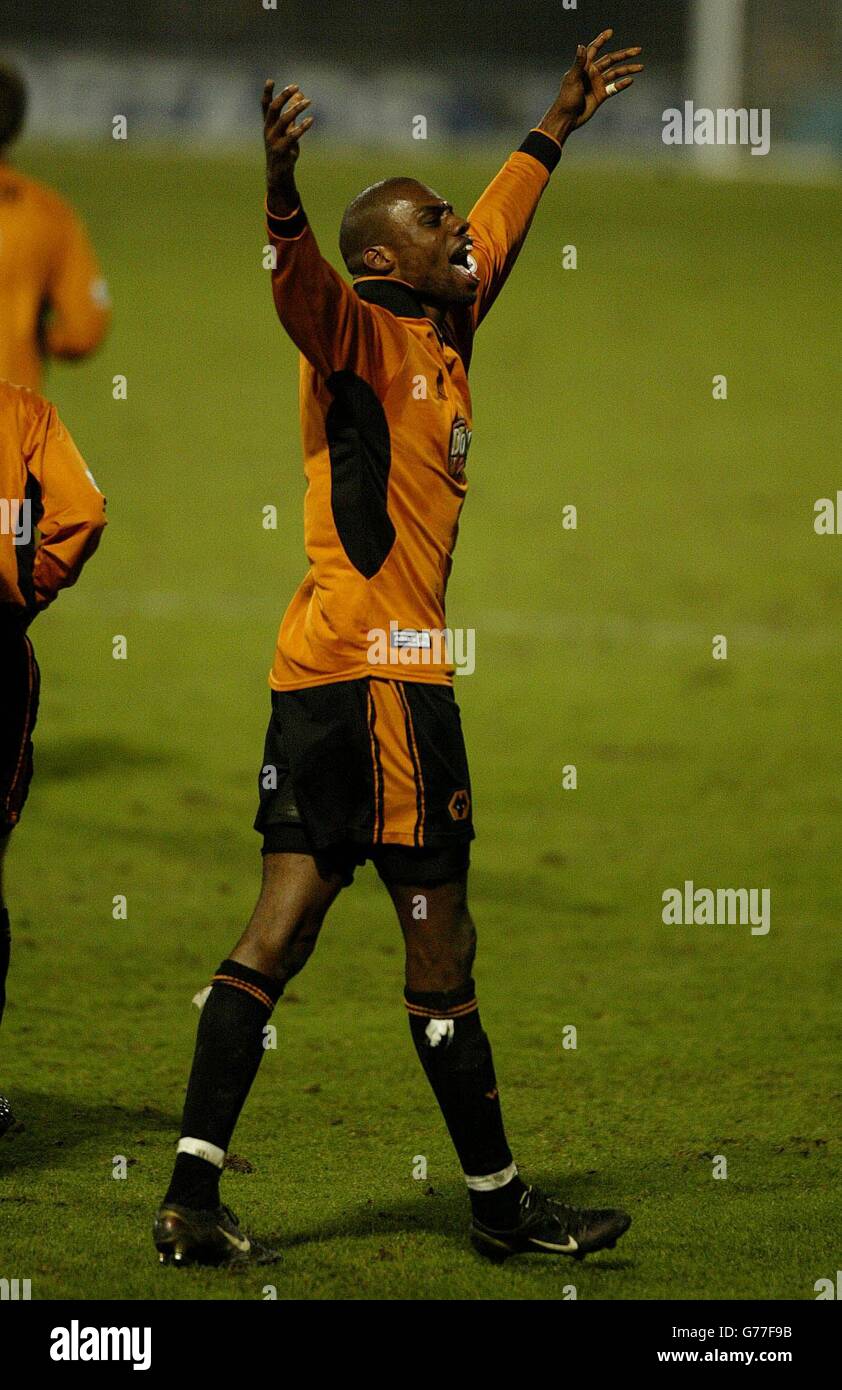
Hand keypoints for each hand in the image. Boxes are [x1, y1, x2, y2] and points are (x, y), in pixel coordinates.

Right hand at [262, 80, 313, 212]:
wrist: (279, 174)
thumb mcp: (288, 129)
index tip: (270, 81)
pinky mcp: (281, 150)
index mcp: (268, 124)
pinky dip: (302, 127)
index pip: (265, 106)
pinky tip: (311, 120)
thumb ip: (292, 112)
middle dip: (283, 96)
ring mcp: (273, 140)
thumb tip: (300, 94)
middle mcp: (268, 130)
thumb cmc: (283, 149)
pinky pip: (292, 136)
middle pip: (274, 109)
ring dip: (296, 109)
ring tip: (309, 102)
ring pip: (284, 120)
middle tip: (296, 87)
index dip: (267, 93)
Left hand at [541, 30, 642, 139]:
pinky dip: (622, 84)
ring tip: (640, 67)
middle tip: (638, 50)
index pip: (594, 49)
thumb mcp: (572, 79)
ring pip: (615, 73)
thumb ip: (579, 63)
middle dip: (624, 54)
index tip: (610, 32)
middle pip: (611, 60)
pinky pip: (614, 88)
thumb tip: (581, 46)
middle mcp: (592, 73)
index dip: (602, 40)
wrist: (567, 118)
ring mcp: (597, 84)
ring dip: (628, 69)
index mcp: (585, 67)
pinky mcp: (601, 95)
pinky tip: (630, 80)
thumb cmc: (566, 98)